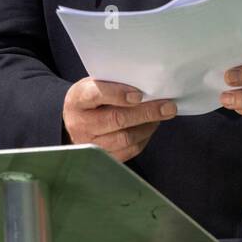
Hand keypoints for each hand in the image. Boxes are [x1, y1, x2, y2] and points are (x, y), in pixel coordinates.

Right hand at [62, 78, 176, 163]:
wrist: (74, 121)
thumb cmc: (91, 98)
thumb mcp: (93, 84)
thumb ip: (113, 83)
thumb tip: (147, 85)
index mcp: (77, 99)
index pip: (96, 94)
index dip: (118, 94)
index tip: (139, 94)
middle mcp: (80, 124)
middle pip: (116, 119)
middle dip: (145, 112)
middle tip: (167, 106)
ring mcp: (91, 144)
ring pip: (125, 138)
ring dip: (148, 125)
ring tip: (162, 114)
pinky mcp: (103, 157)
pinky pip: (129, 150)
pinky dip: (144, 137)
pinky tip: (151, 126)